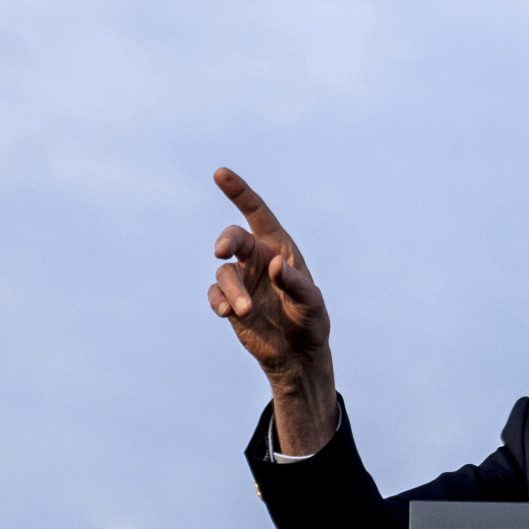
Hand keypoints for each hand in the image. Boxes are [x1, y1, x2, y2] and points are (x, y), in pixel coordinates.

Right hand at [209, 167, 337, 453]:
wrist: (298, 355)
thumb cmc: (311, 321)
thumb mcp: (312, 303)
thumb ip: (295, 282)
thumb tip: (274, 265)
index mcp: (279, 247)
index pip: (257, 212)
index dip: (239, 192)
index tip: (220, 173)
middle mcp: (257, 258)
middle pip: (234, 238)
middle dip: (226, 240)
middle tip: (222, 251)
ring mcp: (241, 280)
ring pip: (224, 273)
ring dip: (232, 290)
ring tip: (243, 311)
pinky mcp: (229, 301)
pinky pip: (216, 294)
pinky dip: (219, 301)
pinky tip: (229, 312)